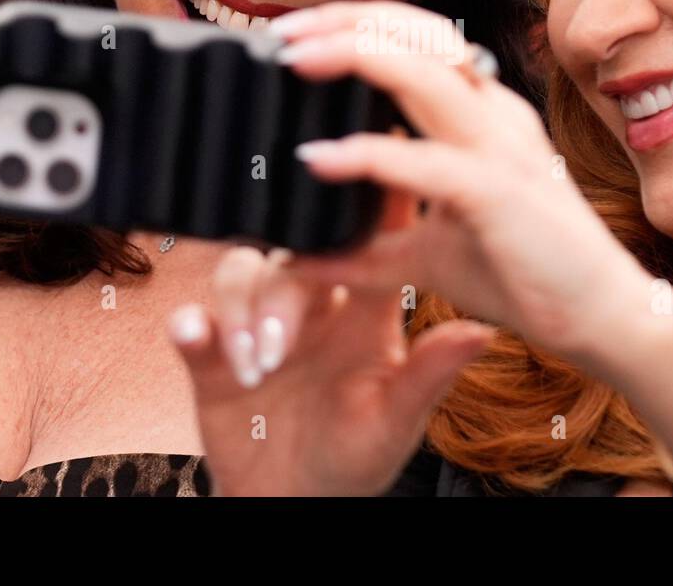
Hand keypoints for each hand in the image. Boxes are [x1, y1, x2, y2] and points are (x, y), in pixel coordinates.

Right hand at [169, 205, 494, 495]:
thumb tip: (481, 332)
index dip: (372, 203)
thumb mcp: (396, 423)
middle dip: (284, 288)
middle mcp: (314, 304)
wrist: (291, 504)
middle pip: (294, 252)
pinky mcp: (213, 350)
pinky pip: (194, 319)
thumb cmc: (355, 459)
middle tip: (280, 343)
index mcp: (366, 310)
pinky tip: (195, 336)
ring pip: (243, 275)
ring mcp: (260, 322)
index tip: (370, 167)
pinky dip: (191, 325)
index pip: (372, 240)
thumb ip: (429, 374)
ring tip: (255, 367)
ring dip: (242, 315)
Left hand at [269, 1, 651, 357]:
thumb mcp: (428, 258)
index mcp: (483, 114)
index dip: (355, 24)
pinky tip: (319, 157)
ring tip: (294, 60)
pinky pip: (428, 161)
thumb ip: (369, 250)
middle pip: (417, 36)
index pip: (417, 40)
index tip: (295, 36)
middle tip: (282, 30)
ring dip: (353, 57)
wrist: (604, 319)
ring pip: (425, 74)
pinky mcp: (502, 194)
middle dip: (345, 21)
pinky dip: (368, 155)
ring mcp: (502, 148)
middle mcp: (495, 114)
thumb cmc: (527, 276)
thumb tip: (298, 257)